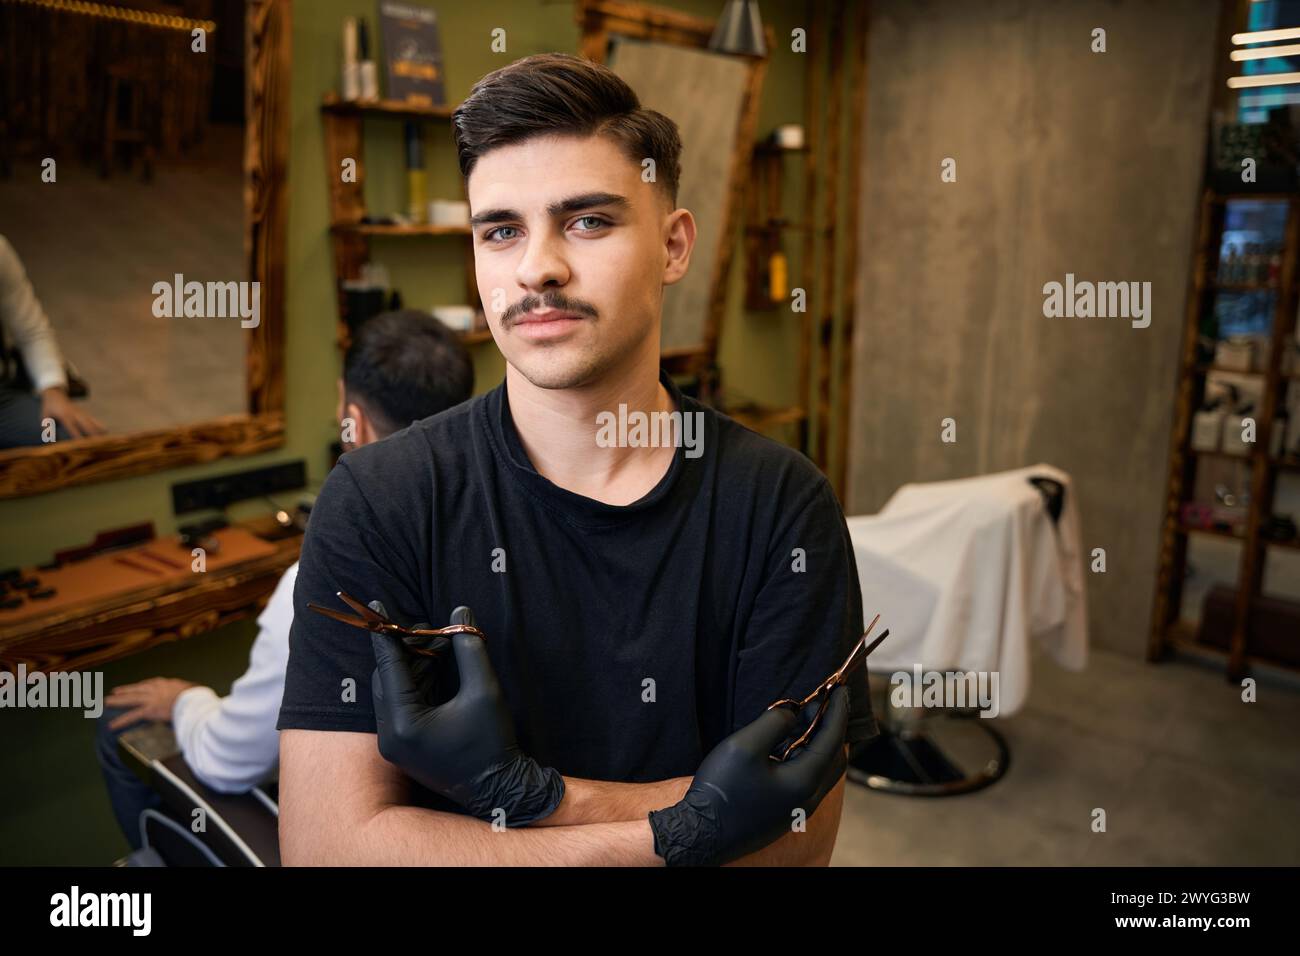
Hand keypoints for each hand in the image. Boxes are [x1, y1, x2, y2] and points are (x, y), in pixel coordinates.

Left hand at [40, 386, 104, 438]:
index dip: (77, 436)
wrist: (56, 394)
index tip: (82, 445)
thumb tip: (50, 437)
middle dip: (93, 435)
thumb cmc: (49, 407)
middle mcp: (76, 414)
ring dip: (99, 431)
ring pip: (92, 423)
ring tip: (106, 440)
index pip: (72, 428)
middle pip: (87, 425)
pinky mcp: (85, 414)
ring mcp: (82, 413)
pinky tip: (106, 432)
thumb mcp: (44, 416)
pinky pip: (94, 420)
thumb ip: (47, 427)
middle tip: (98, 444)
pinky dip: (100, 426)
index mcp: (65, 415)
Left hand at [105, 678, 199, 729]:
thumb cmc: (194, 694)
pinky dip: (121, 721)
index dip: (141, 686)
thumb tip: (191, 692)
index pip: (149, 684)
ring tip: (107, 702)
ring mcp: (150, 699)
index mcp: (165, 683)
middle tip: (114, 692)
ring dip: (118, 701)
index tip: (135, 687)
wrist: (191, 698)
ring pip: (130, 699)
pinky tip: (112, 726)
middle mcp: (154, 689)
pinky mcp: (148, 710)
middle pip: (136, 689)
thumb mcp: (189, 689)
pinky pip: (132, 716)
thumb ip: (184, 691)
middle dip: (125, 691)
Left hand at [370, 608, 563, 825]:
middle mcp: (390, 736)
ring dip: (416, 665)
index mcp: (403, 724)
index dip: (385, 633)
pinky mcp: (406, 746)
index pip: (389, 667)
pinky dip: (419, 683)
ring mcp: (396, 744)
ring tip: (444, 644)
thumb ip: (470, 648)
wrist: (500, 790)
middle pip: (388, 677)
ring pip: (396, 690)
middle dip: (409, 649)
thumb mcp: (485, 690)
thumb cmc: (493, 743)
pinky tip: (440, 665)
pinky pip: (404, 704)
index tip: (375, 605)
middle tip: (435, 630)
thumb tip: (461, 612)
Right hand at [647, 685, 848, 866]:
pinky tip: (788, 746)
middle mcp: (808, 798)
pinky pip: (808, 780)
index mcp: (804, 781)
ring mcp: (798, 809)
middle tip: (820, 703)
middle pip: (834, 757)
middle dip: (831, 726)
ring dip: (818, 742)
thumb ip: (774, 722)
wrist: (701, 834)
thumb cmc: (722, 791)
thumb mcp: (744, 745)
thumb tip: (793, 712)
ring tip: (804, 719)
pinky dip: (806, 757)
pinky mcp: (785, 814)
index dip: (837, 711)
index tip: (840, 689)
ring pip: (822, 770)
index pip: (832, 739)